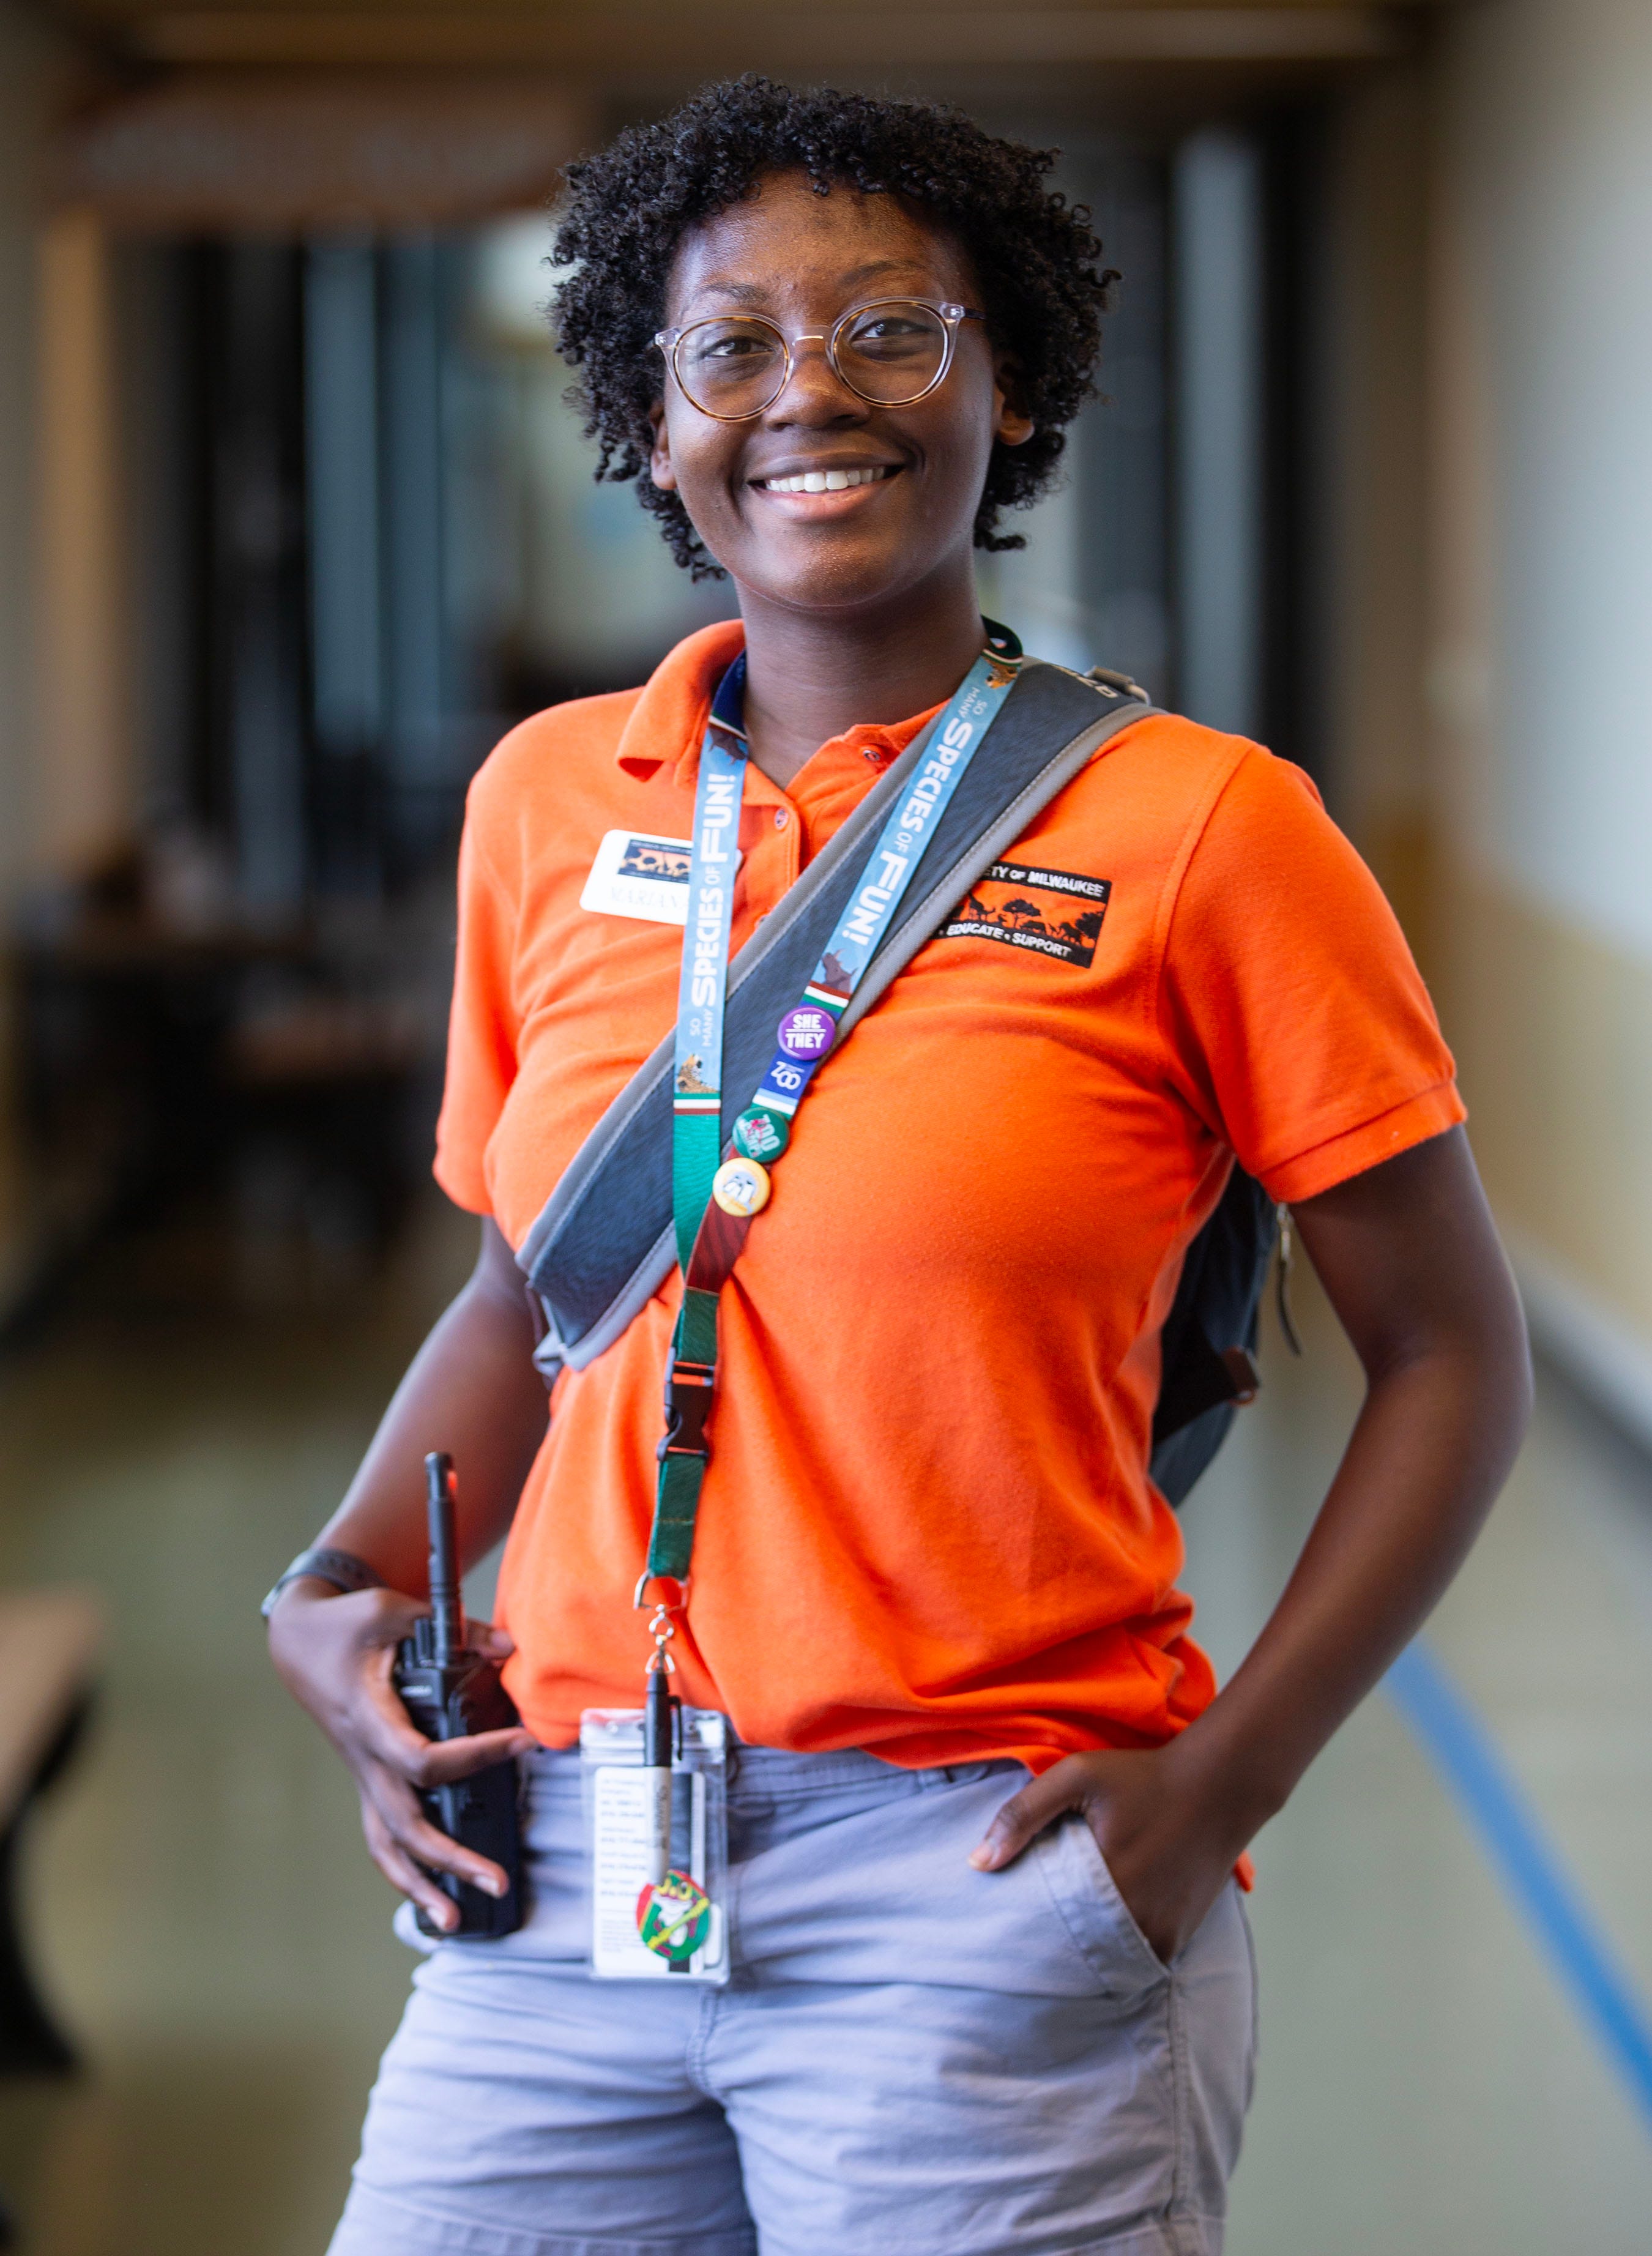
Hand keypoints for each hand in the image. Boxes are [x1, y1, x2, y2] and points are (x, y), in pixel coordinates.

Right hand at [268, 1579, 537, 1932]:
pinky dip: (404, 1868)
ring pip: (385, 1844)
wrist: (300, 1639)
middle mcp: (365, 1758)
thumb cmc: (346, 1625)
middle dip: (451, 1859)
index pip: (423, 1760)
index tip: (521, 1742)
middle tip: (499, 1881)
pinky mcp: (367, 1778)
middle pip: (405, 1825)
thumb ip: (460, 1631)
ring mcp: (363, 1774)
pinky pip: (381, 1834)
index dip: (474, 1758)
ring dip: (419, 1885)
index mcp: (370, 1718)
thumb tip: (512, 1647)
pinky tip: (431, 1895)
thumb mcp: (397, 1612)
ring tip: (455, 1921)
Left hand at [968, 1737, 1245, 1965]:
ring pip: (1108, 1960)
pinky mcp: (1180, 1937)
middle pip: (1076, 1952)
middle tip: (1024, 1938)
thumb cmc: (1143, 1776)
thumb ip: (1023, 1814)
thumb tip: (978, 1863)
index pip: (1048, 1932)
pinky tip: (1103, 1924)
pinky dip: (1117, 1947)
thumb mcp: (1077, 1776)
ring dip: (1086, 1948)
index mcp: (1107, 1886)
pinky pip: (1137, 1958)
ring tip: (1062, 1930)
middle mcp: (1137, 1921)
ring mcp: (1163, 1934)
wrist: (1220, 1785)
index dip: (1024, 1932)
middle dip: (1051, 1945)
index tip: (1005, 1927)